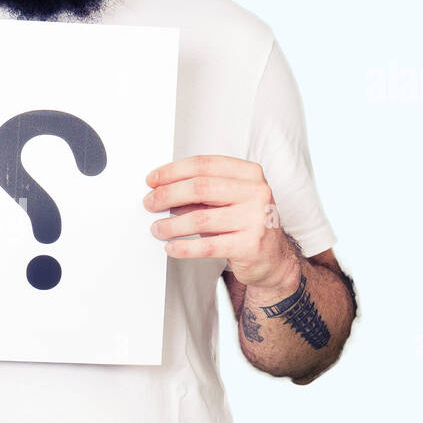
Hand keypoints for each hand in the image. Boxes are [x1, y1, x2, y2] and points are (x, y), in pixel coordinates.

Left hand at [142, 154, 299, 292]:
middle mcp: (257, 192)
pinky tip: (171, 247)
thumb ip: (200, 192)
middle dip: (167, 195)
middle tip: (149, 203)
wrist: (273, 258)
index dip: (173, 171)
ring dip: (171, 225)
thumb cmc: (245, 224)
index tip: (152, 180)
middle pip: (200, 187)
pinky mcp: (250, 246)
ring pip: (200, 219)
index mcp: (250, 174)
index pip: (204, 164)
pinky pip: (207, 246)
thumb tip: (161, 190)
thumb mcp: (227, 200)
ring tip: (157, 229)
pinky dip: (184, 247)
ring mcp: (256, 219)